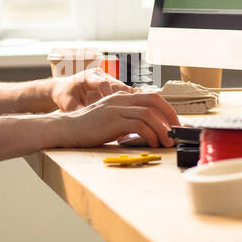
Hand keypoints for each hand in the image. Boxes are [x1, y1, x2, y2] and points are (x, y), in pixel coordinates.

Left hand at [52, 70, 132, 110]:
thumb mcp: (68, 104)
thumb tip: (90, 123)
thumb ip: (78, 111)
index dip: (108, 96)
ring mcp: (107, 78)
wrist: (64, 89)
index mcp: (88, 76)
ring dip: (128, 101)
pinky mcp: (113, 84)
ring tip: (133, 114)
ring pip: (123, 88)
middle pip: (116, 84)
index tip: (111, 110)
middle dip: (123, 99)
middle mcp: (100, 74)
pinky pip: (123, 92)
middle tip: (128, 113)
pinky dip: (128, 101)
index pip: (103, 83)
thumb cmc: (65, 96)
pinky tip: (133, 112)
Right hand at [54, 89, 180, 148]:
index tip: (174, 123)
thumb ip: (126, 120)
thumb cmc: (87, 128)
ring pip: (150, 114)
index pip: (151, 97)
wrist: (66, 129)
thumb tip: (146, 131)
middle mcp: (120, 99)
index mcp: (121, 97)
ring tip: (166, 142)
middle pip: (155, 100)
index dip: (167, 109)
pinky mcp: (113, 121)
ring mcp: (116, 108)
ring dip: (162, 129)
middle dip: (170, 116)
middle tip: (176, 131)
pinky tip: (153, 144)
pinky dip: (151, 135)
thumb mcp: (110, 120)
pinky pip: (140, 125)